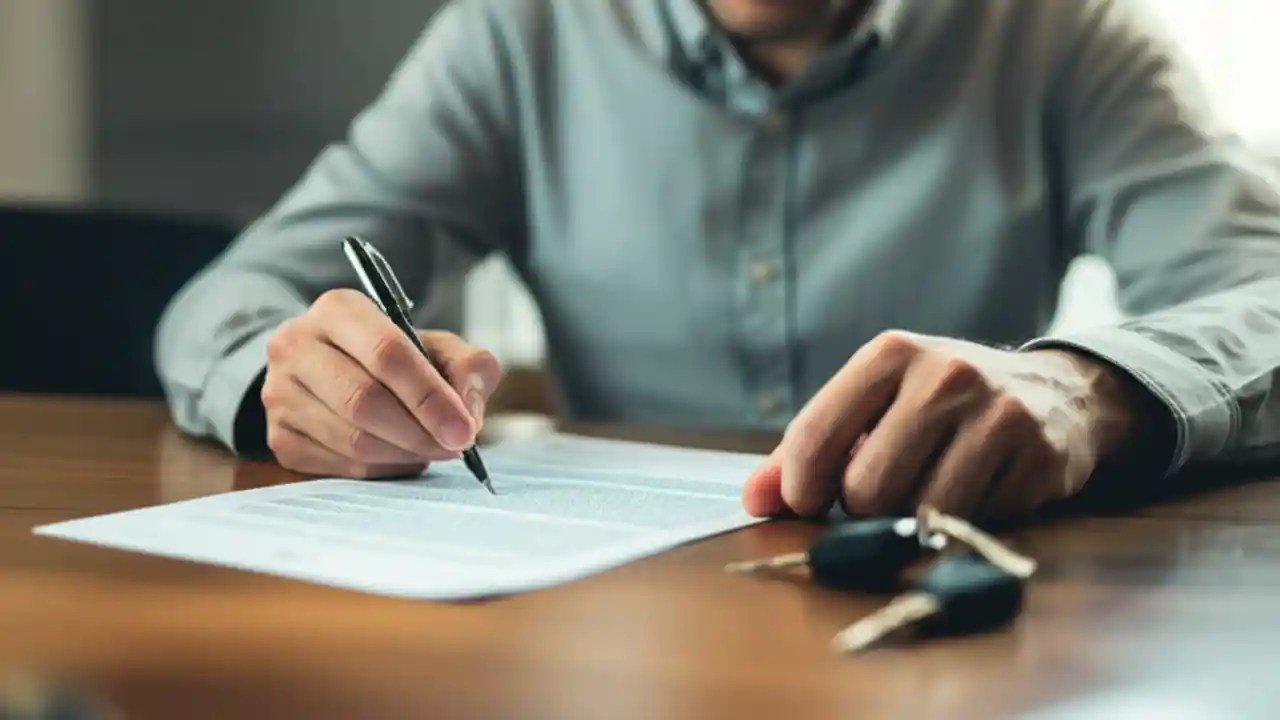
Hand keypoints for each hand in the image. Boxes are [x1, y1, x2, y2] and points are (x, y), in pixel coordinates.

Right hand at [260, 289, 500, 477]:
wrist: (334, 371)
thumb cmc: (394, 359)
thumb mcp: (439, 347)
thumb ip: (468, 368)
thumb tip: (467, 413)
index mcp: (339, 309)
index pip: (386, 353)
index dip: (430, 397)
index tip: (463, 430)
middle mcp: (296, 344)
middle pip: (364, 400)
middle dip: (419, 432)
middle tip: (452, 447)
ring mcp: (279, 392)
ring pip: (351, 439)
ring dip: (403, 454)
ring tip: (430, 450)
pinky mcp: (278, 435)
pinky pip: (338, 465)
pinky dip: (380, 469)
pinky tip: (398, 457)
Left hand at [742, 331, 1139, 519]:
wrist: (1057, 392)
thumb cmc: (939, 406)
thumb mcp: (874, 405)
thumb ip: (808, 449)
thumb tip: (755, 500)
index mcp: (891, 353)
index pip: (815, 435)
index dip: (797, 488)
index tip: (804, 504)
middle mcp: (946, 374)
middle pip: (866, 488)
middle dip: (862, 509)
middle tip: (879, 498)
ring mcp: (997, 414)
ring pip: (918, 514)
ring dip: (911, 523)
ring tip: (924, 495)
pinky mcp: (1038, 456)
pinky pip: (972, 524)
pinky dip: (961, 524)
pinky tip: (975, 493)